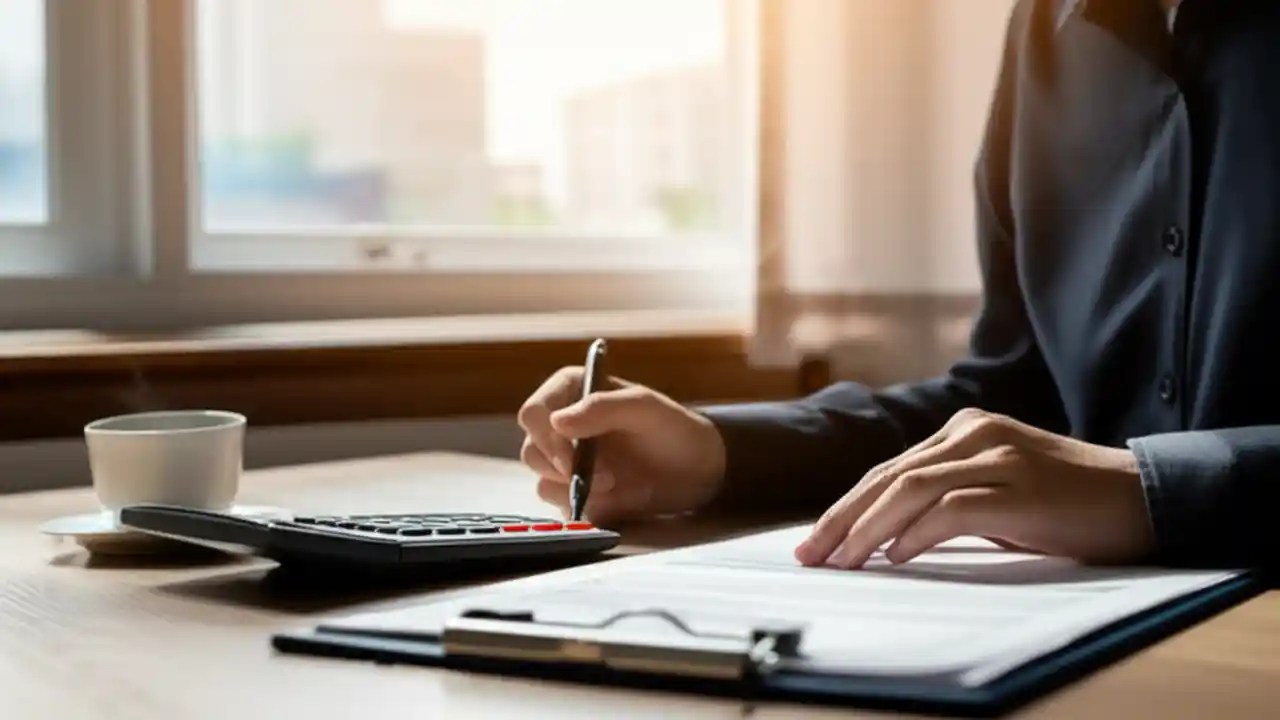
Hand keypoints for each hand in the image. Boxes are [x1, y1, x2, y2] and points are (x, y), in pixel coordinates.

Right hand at [517, 368, 727, 525]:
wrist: (698, 470)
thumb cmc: (674, 429)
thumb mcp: (647, 409)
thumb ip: (604, 408)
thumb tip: (557, 421)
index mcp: (572, 391)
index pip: (534, 413)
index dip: (546, 439)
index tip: (571, 460)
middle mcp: (562, 424)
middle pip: (533, 451)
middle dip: (565, 469)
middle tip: (607, 478)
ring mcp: (567, 459)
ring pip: (543, 480)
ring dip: (575, 490)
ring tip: (616, 485)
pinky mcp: (576, 491)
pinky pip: (562, 505)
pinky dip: (585, 506)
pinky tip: (615, 499)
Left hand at [795, 408, 1153, 567]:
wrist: (1142, 498)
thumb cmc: (1064, 504)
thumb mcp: (995, 493)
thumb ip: (946, 499)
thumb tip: (885, 536)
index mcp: (963, 431)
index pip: (888, 470)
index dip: (846, 507)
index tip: (816, 543)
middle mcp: (974, 434)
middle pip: (888, 476)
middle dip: (842, 519)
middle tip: (811, 555)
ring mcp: (997, 457)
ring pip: (911, 489)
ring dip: (868, 529)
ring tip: (843, 562)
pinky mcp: (1020, 488)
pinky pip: (953, 508)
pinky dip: (917, 533)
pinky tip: (895, 557)